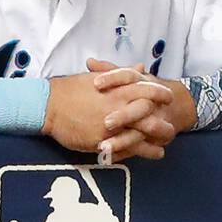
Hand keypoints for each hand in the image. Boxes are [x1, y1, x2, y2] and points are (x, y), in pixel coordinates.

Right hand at [42, 61, 173, 161]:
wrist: (49, 105)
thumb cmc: (72, 89)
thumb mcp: (99, 76)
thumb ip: (122, 73)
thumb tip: (140, 67)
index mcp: (118, 88)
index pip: (147, 89)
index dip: (161, 93)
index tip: (169, 97)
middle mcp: (118, 106)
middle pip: (149, 114)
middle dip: (163, 121)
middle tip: (172, 126)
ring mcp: (111, 125)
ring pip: (140, 134)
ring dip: (155, 140)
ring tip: (165, 143)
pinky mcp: (102, 141)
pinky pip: (124, 148)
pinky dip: (138, 152)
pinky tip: (148, 154)